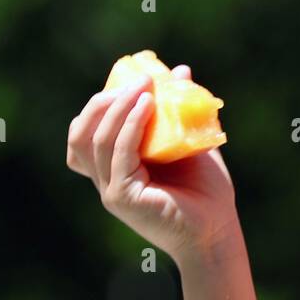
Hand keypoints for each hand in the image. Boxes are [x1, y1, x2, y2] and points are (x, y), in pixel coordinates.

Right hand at [66, 64, 239, 265]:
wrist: (219, 229)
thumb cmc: (206, 190)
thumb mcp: (189, 141)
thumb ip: (180, 111)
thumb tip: (181, 70)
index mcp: (115, 168)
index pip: (85, 133)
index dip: (100, 105)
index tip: (131, 80)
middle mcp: (106, 180)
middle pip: (80, 135)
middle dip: (102, 102)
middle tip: (136, 80)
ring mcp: (111, 190)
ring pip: (95, 141)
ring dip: (118, 107)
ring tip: (144, 86)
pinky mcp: (123, 198)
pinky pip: (120, 154)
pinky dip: (131, 125)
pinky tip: (148, 105)